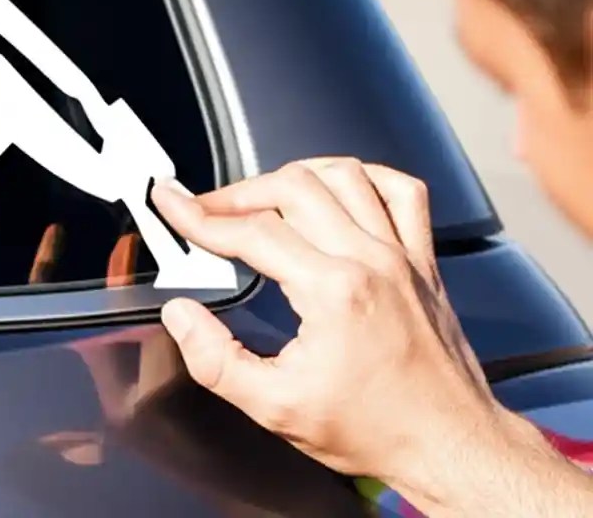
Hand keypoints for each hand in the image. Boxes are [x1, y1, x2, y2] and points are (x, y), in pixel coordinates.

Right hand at [150, 159, 540, 511]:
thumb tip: (182, 316)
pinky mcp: (423, 261)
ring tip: (260, 194)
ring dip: (292, 175)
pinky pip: (402, 192)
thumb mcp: (275, 408)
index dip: (199, 217)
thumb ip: (215, 360)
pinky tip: (338, 186)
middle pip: (292, 188)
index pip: (252, 232)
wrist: (448, 446)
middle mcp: (372, 261)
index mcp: (334, 292)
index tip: (173, 206)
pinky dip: (364, 176)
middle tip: (206, 208)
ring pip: (344, 176)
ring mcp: (403, 255)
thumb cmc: (377, 430)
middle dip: (237, 192)